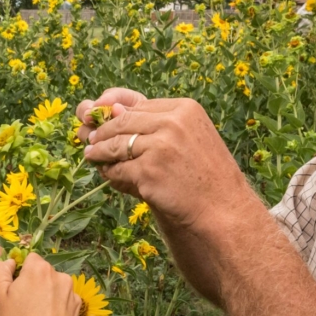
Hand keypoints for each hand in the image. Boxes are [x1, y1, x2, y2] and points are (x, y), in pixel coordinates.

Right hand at [0, 253, 79, 315]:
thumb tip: (5, 263)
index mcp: (41, 270)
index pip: (26, 259)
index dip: (14, 275)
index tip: (7, 294)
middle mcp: (61, 279)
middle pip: (40, 276)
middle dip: (28, 289)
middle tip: (13, 313)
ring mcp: (73, 299)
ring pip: (50, 294)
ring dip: (40, 303)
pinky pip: (59, 309)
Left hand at [79, 89, 251, 232]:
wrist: (224, 209)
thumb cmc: (207, 176)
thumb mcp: (191, 138)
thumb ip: (159, 125)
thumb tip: (111, 111)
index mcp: (184, 109)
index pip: (139, 105)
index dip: (117, 114)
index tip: (104, 122)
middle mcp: (172, 122)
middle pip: (123, 121)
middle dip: (103, 132)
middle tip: (91, 140)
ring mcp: (159, 147)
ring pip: (115, 144)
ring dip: (100, 151)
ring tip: (91, 155)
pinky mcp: (148, 171)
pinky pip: (117, 169)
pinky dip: (109, 173)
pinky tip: (107, 175)